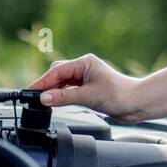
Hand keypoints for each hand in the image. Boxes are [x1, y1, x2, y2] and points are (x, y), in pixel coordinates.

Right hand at [28, 53, 145, 121]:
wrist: (137, 103)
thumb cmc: (119, 94)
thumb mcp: (88, 96)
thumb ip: (64, 97)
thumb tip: (44, 98)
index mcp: (84, 63)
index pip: (57, 71)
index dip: (41, 82)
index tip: (29, 92)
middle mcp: (84, 69)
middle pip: (57, 75)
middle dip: (45, 86)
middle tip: (33, 99)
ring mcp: (86, 79)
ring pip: (62, 83)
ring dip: (53, 92)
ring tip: (42, 102)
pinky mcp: (88, 90)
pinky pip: (68, 91)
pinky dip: (60, 96)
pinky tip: (55, 103)